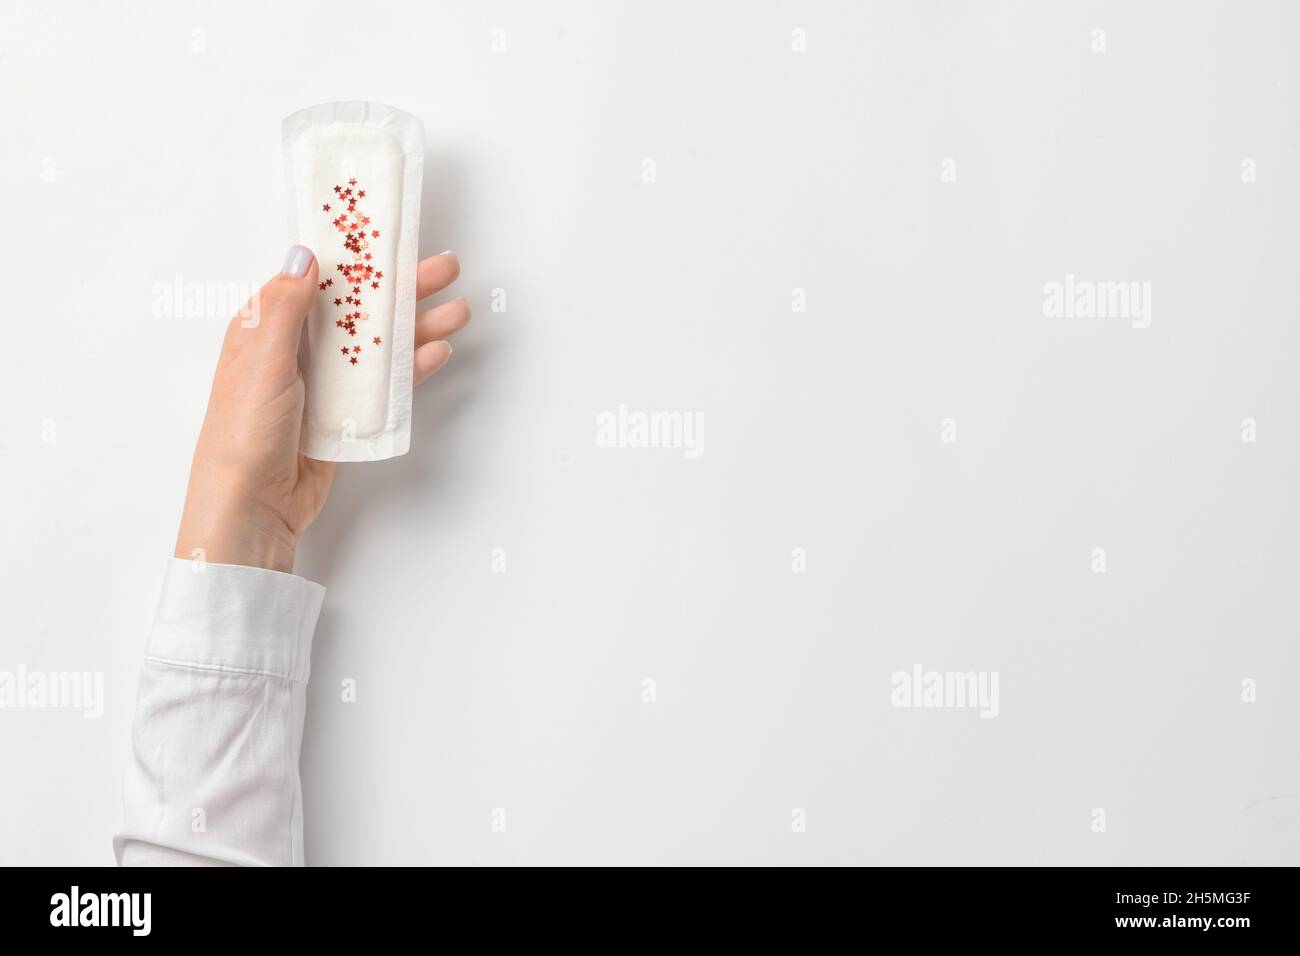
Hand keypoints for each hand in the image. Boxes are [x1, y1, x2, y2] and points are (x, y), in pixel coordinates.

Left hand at [174, 246, 469, 572]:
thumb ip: (284, 306)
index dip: (358, 258)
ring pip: (379, 345)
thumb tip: (306, 255)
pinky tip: (438, 353)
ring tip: (457, 311)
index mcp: (268, 328)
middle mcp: (298, 351)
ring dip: (417, 327)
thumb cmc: (244, 431)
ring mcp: (324, 384)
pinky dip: (411, 368)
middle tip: (446, 269)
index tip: (392, 238)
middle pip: (360, 309)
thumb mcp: (260, 359)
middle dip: (403, 288)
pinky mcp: (345, 415)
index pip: (320, 280)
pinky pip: (384, 385)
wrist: (252, 504)